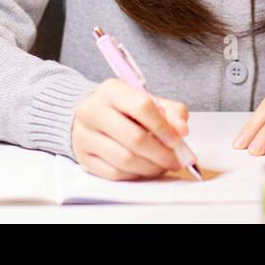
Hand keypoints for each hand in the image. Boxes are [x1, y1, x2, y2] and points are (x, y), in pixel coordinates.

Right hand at [70, 78, 192, 179]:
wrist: (90, 115)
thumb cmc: (123, 109)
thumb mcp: (147, 100)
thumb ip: (171, 111)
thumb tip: (181, 130)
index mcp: (111, 90)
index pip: (142, 107)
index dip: (164, 127)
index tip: (178, 140)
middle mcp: (92, 111)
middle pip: (134, 138)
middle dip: (161, 154)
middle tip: (176, 160)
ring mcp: (84, 135)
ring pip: (125, 159)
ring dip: (150, 167)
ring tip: (162, 165)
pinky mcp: (83, 157)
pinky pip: (114, 173)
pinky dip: (135, 174)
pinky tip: (144, 168)